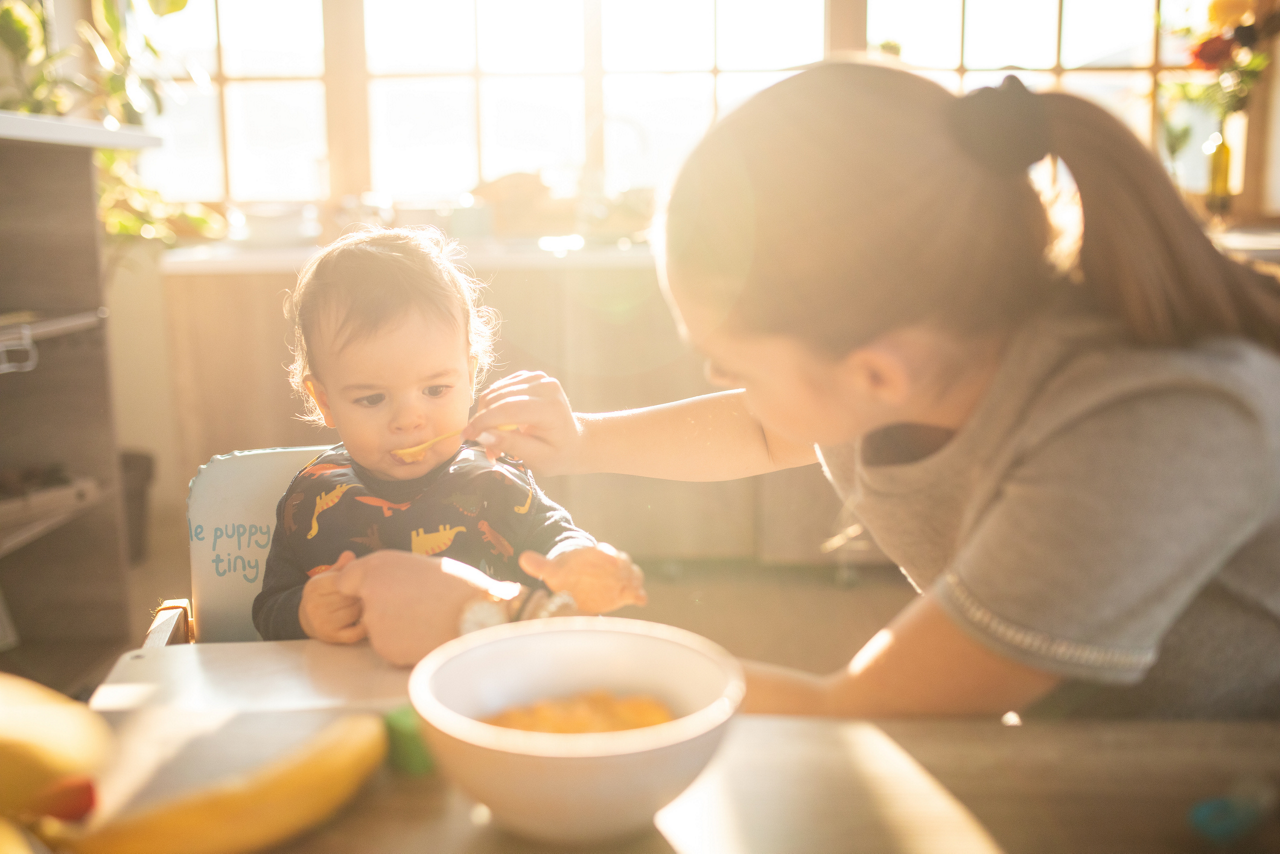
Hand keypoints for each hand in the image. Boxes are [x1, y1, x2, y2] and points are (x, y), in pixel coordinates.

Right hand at [298, 550, 365, 643]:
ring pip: (356, 612)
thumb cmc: (322, 596)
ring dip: (365, 607)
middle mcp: (316, 606)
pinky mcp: (333, 637)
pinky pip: (356, 632)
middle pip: (351, 597)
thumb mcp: (326, 578)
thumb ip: (340, 568)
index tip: (365, 580)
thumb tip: (350, 555)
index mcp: (315, 587)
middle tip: (371, 592)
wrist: (305, 620)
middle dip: (362, 594)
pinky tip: (367, 618)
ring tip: (367, 603)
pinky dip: (365, 625)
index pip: (344, 581)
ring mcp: (324, 623)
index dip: (357, 580)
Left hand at [336, 550, 519, 665]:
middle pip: (366, 606)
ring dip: (397, 629)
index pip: (347, 580)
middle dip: (384, 609)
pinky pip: (391, 647)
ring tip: (429, 621)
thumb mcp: (423, 566)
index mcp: (378, 565)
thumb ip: (396, 576)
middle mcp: (369, 592)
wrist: (478, 617)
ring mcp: (375, 623)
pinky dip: (405, 645)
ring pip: (379, 629)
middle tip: (417, 607)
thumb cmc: (459, 587)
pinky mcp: (385, 649)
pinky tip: (428, 637)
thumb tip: (388, 587)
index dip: (364, 587)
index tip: (381, 592)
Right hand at [462, 371, 583, 474]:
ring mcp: (538, 378)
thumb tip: (482, 435)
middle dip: (483, 423)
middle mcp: (546, 386)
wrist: (574, 440)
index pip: (509, 409)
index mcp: (551, 408)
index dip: (483, 422)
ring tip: (494, 439)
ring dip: (486, 416)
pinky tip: (500, 424)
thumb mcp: (537, 458)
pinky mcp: (529, 377)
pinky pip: (499, 389)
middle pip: (499, 398)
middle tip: (485, 447)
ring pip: (495, 392)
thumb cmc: (557, 453)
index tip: (466, 437)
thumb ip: (511, 445)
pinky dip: (493, 407)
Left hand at [518, 544, 646, 613]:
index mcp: (594, 554)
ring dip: (633, 580)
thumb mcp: (553, 570)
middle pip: (622, 562)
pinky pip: (635, 591)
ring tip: (633, 588)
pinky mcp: (624, 591)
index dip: (607, 554)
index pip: (603, 551)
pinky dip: (639, 594)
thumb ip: (540, 565)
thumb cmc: (567, 572)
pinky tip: (640, 599)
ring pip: (632, 574)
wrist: (578, 579)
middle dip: (623, 568)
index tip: (609, 556)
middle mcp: (610, 564)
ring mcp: (619, 577)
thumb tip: (522, 558)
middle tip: (623, 576)